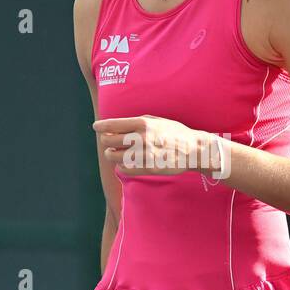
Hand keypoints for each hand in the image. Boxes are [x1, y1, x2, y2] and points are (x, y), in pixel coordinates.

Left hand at [92, 115, 223, 177]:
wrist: (193, 150)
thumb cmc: (174, 133)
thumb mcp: (156, 120)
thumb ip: (136, 122)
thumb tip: (114, 126)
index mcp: (143, 124)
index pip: (112, 125)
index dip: (101, 126)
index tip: (96, 127)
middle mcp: (141, 139)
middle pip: (109, 141)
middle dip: (107, 141)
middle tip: (110, 142)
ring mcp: (144, 155)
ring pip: (114, 157)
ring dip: (112, 154)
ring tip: (116, 152)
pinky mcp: (148, 169)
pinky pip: (124, 169)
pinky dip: (122, 165)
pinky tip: (127, 162)